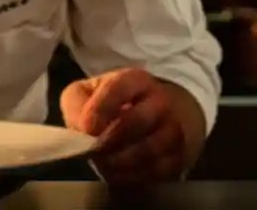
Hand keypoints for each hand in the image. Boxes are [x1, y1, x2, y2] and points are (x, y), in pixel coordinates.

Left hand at [60, 67, 185, 186]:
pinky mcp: (179, 157)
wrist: (158, 116)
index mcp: (135, 80)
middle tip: (93, 151)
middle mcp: (160, 101)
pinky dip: (133, 176)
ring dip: (120, 162)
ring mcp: (174, 129)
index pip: (119, 88)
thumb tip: (81, 130)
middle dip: (109, 141)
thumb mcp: (88, 93)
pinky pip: (156, 172)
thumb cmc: (114, 104)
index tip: (85, 128)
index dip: (99, 109)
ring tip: (103, 163)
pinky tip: (119, 173)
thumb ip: (77, 104)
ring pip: (149, 150)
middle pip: (136, 122)